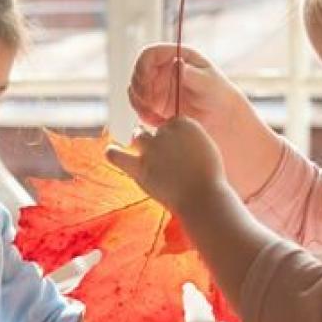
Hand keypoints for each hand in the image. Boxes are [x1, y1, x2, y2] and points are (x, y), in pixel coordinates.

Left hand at [107, 117, 227, 214]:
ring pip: (138, 137)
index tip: (178, 150)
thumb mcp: (207, 148)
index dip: (174, 137)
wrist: (202, 198)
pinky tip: (111, 151)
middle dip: (158, 141)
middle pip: (155, 131)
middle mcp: (165, 131)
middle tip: (164, 157)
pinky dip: (113, 152)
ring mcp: (151, 148)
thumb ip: (190, 140)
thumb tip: (178, 143)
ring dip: (140, 143)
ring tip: (144, 153)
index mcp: (184, 123)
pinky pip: (117, 155)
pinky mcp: (139, 167)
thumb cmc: (210, 178)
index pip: (172, 123)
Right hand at [128, 44, 243, 130]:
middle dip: (139, 89)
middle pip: (137, 74)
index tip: (145, 82)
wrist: (222, 118)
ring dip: (140, 104)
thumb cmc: (219, 95)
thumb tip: (176, 62)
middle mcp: (163, 70)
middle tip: (150, 104)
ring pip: (135, 92)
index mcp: (175, 56)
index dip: (142, 67)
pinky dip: (145, 116)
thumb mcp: (208, 83)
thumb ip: (191, 74)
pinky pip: (140, 108)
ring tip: (156, 116)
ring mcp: (157, 87)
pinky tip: (159, 122)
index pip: (149, 54)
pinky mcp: (156, 105)